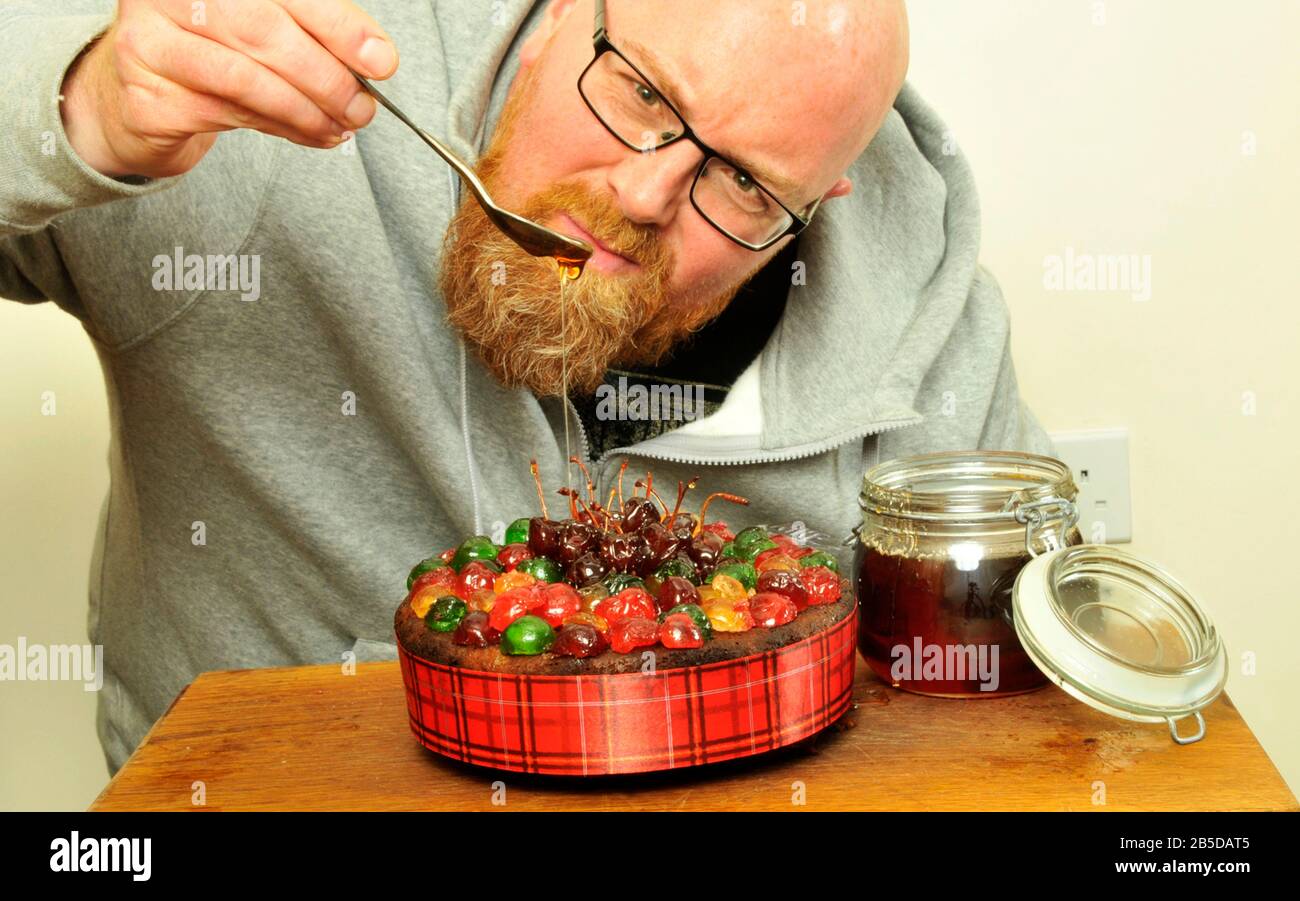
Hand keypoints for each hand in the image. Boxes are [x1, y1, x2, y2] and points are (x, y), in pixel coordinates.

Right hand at [60, 0, 397, 178]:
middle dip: (327, 77)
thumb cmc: (213, 53)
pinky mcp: (148, 98)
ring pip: (247, 78)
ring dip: (307, 110)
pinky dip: (281, 128)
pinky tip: (310, 135)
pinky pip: (229, 114)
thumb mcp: (261, 28)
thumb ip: (310, 32)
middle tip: (363, 108)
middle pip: (264, 32)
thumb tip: (374, 57)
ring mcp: (149, 44)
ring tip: (341, 127)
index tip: (381, 60)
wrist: (142, 98)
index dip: (338, 25)